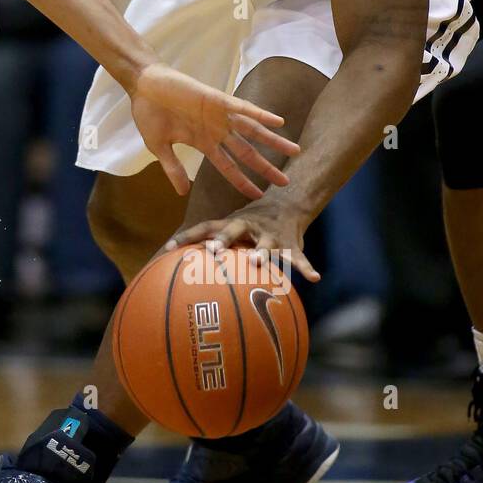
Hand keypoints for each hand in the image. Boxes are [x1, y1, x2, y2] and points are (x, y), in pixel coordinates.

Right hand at [130, 63, 299, 199]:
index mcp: (203, 143)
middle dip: (266, 167)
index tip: (258, 195)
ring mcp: (218, 115)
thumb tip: (183, 193)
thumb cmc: (149, 113)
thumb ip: (173, 169)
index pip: (228, 167)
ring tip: (294, 151)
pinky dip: (260, 114)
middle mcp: (216, 130)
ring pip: (252, 131)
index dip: (243, 181)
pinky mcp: (216, 99)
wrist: (143, 86)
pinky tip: (278, 121)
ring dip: (273, 141)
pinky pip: (242, 108)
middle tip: (286, 182)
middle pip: (247, 152)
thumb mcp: (159, 147)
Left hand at [163, 194, 319, 282]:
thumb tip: (174, 264)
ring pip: (266, 244)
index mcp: (230, 223)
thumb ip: (208, 244)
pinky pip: (299, 258)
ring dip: (262, 253)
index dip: (186, 236)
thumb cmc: (247, 225)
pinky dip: (306, 268)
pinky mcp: (291, 243)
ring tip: (258, 262)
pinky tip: (315, 278)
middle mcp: (248, 226)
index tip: (167, 249)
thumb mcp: (229, 228)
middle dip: (223, 239)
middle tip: (213, 251)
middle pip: (233, 230)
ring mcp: (270, 234)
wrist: (287, 204)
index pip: (204, 227)